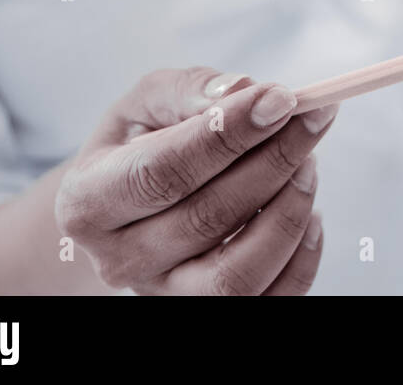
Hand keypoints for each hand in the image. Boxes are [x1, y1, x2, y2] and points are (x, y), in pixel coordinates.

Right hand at [54, 67, 335, 294]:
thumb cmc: (141, 143)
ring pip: (236, 273)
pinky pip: (268, 301)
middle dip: (273, 161)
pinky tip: (310, 212)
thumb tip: (239, 90)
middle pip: (206, 217)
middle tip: (312, 118)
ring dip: (288, 212)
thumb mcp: (147, 103)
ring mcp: (164, 294)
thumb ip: (189, 91)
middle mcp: (119, 259)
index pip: (162, 172)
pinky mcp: (207, 311)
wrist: (129, 203)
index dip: (227, 134)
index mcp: (89, 201)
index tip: (281, 99)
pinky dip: (302, 258)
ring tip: (308, 163)